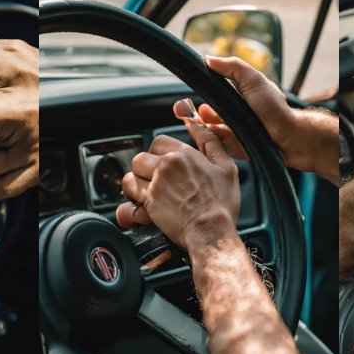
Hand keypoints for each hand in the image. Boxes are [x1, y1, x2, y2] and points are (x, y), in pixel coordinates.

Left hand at [114, 122, 239, 252]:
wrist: (212, 231)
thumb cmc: (221, 203)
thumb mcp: (226, 166)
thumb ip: (209, 140)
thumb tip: (195, 122)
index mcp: (183, 154)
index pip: (158, 141)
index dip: (160, 153)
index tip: (166, 165)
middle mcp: (166, 166)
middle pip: (141, 158)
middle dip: (147, 170)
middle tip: (158, 182)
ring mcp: (155, 185)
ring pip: (131, 176)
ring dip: (137, 185)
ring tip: (147, 194)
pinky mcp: (148, 203)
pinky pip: (127, 196)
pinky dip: (130, 202)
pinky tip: (140, 206)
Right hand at [198, 56, 338, 184]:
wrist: (290, 138)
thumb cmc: (275, 109)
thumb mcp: (254, 80)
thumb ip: (233, 67)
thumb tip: (208, 58)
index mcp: (239, 97)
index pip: (212, 94)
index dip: (198, 95)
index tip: (185, 97)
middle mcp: (236, 115)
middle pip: (207, 114)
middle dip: (194, 113)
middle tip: (183, 111)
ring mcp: (235, 133)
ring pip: (209, 130)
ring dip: (200, 126)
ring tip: (194, 123)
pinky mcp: (236, 149)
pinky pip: (218, 146)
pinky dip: (210, 141)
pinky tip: (205, 137)